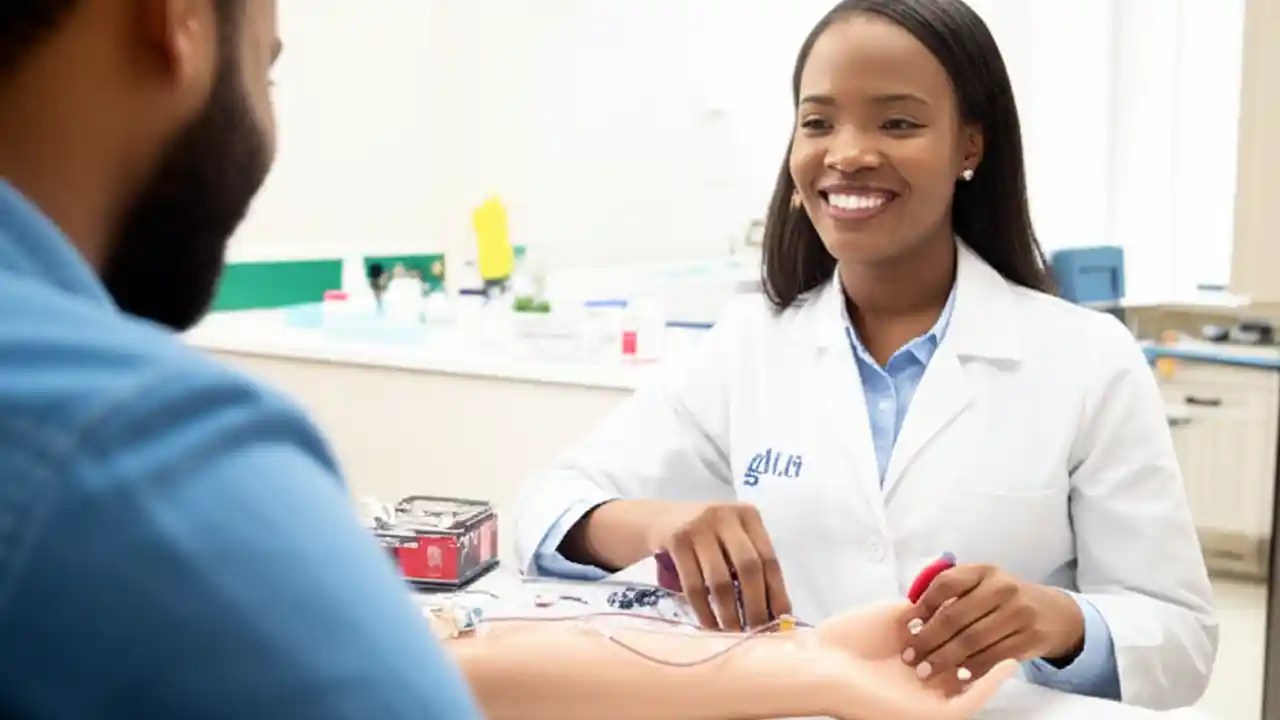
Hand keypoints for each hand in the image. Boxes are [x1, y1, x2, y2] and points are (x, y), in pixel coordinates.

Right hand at [649, 502, 791, 630]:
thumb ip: (751, 564)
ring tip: (734, 633)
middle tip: (756, 632)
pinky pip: (694, 585)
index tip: (780, 622)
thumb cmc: (703, 536)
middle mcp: (726, 516)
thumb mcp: (730, 538)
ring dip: (729, 613)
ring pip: (721, 580)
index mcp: (748, 515)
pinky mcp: (676, 541)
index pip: (769, 558)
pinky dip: (704, 611)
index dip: (777, 593)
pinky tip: (710, 625)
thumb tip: (774, 613)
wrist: (656, 518)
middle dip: (755, 606)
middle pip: (748, 567)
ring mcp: (699, 527)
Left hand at [902, 564, 1084, 687]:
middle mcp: (1002, 588)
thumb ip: (952, 590)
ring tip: (927, 669)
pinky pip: (994, 656)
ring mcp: (1018, 613)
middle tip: (911, 655)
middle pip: (955, 615)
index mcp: (984, 571)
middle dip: (928, 638)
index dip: (923, 605)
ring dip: (945, 658)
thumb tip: (913, 611)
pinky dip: (973, 668)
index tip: (907, 624)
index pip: (946, 583)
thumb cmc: (1005, 599)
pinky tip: (958, 675)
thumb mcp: (983, 583)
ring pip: (972, 639)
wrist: (1053, 613)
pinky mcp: (1030, 638)